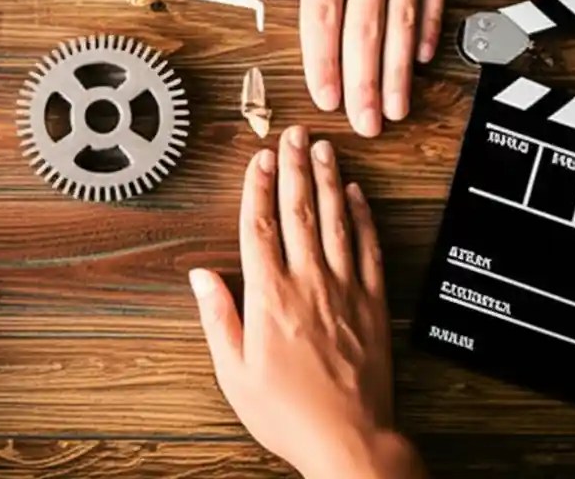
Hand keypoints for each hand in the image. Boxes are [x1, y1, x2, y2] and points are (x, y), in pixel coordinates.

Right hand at [189, 126, 424, 478]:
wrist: (350, 439)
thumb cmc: (288, 412)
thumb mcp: (233, 371)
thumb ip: (217, 317)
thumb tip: (200, 275)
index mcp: (269, 298)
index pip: (261, 227)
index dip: (258, 188)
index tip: (258, 159)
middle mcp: (308, 284)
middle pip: (299, 212)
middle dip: (293, 168)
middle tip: (292, 135)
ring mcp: (345, 290)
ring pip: (335, 221)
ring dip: (327, 180)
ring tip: (322, 149)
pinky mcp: (374, 303)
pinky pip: (370, 248)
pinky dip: (363, 217)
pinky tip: (356, 195)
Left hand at [236, 0, 478, 135]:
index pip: (323, 11)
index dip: (323, 60)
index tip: (322, 96)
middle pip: (366, 27)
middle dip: (363, 83)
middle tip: (362, 124)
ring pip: (405, 17)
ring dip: (397, 70)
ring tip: (393, 108)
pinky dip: (430, 26)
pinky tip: (420, 58)